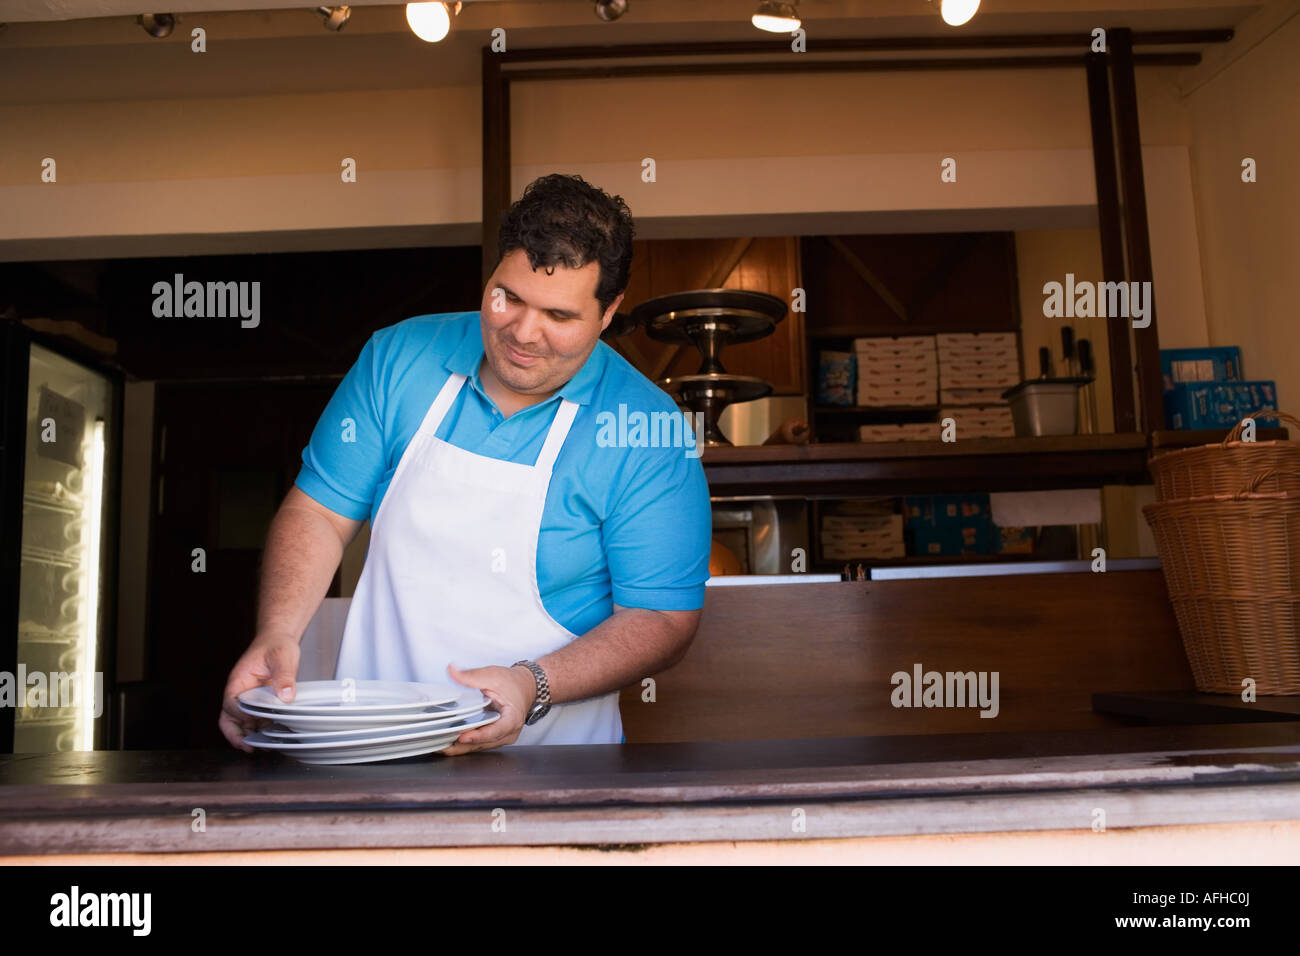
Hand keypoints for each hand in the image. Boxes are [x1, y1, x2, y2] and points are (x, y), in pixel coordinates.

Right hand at [219, 632, 300, 751]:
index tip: (255, 722)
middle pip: (229, 718)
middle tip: (249, 748)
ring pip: (240, 722)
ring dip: (248, 734)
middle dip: (236, 735)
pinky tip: (269, 735)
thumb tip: (285, 694)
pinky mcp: (258, 700)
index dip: (241, 716)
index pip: (232, 704)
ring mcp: (248, 697)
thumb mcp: (282, 657)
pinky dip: (258, 728)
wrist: (279, 639)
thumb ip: (284, 675)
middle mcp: (239, 691)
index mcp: (239, 681)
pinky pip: (254, 718)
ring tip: (262, 746)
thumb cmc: (276, 645)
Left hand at [441, 663, 536, 755]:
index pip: (495, 731)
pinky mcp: (495, 738)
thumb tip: (452, 670)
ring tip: (439, 745)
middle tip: (441, 745)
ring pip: (479, 747)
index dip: (478, 736)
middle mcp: (509, 733)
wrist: (525, 686)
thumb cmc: (512, 683)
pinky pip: (479, 744)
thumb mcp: (492, 675)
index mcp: (512, 719)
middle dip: (462, 746)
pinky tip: (448, 742)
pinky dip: (464, 744)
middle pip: (483, 743)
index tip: (462, 737)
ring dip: (460, 747)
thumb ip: (470, 675)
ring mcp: (502, 737)